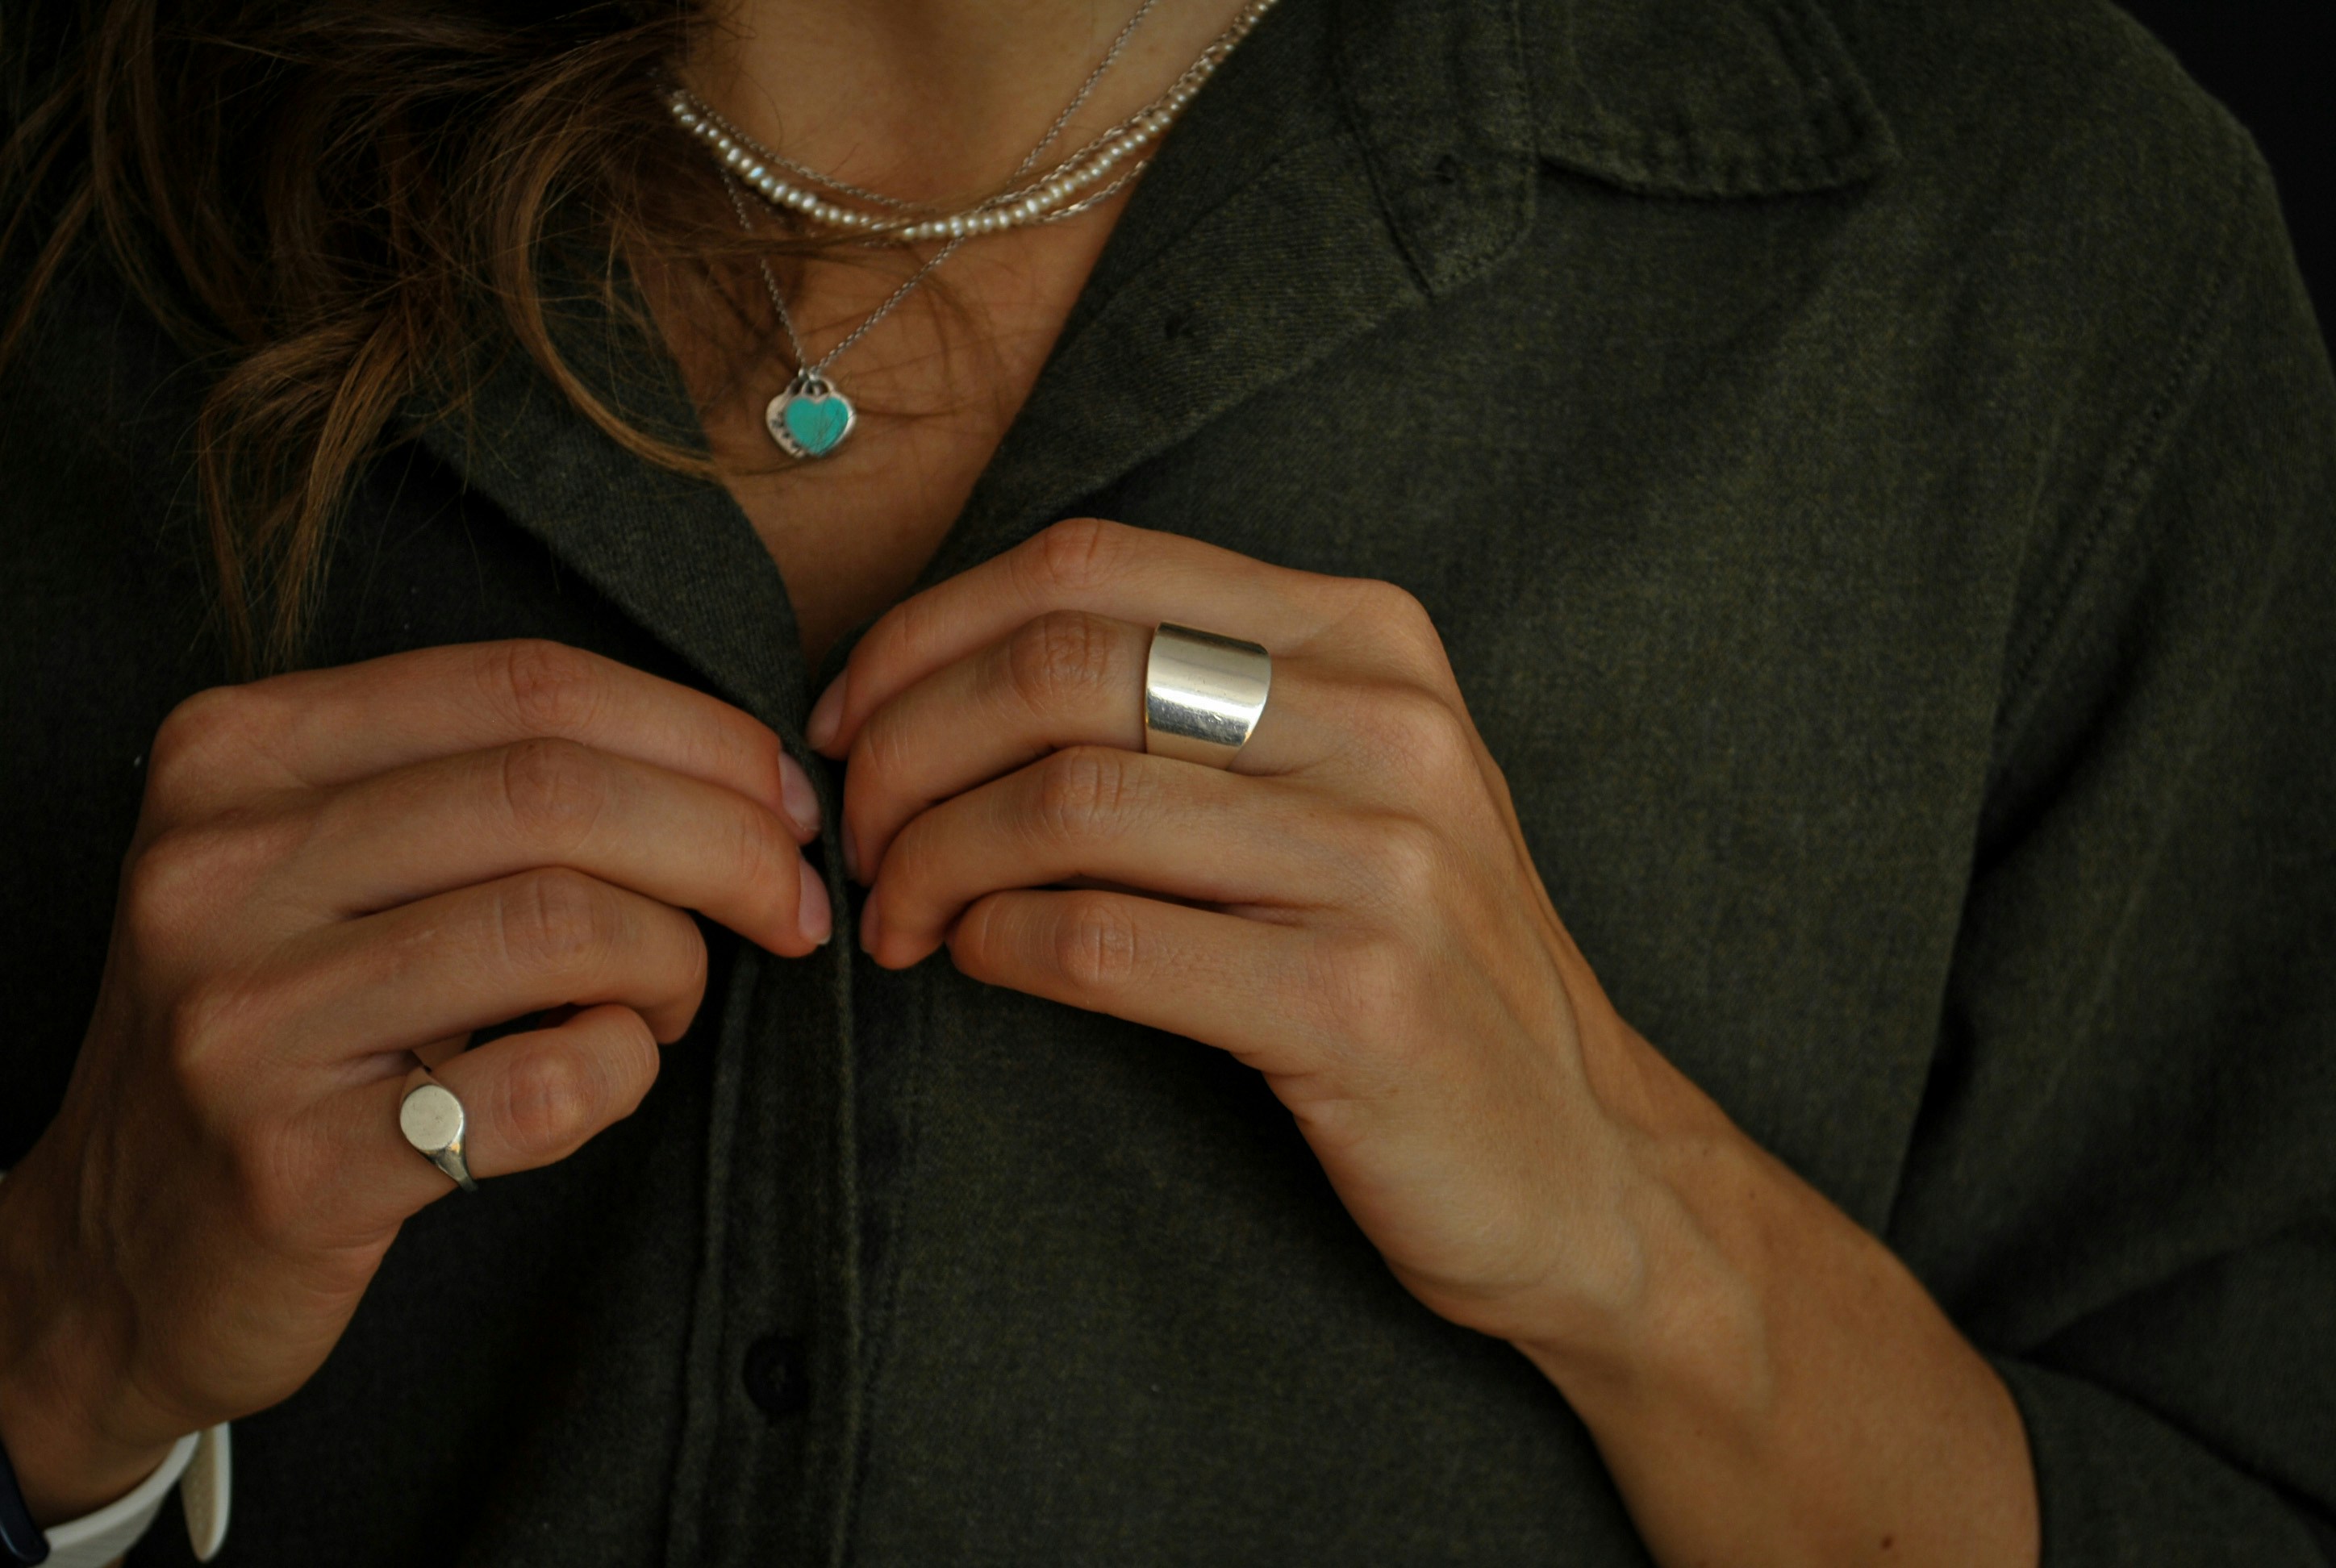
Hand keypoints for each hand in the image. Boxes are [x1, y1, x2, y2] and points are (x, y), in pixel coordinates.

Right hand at [0, 640, 828, 1523]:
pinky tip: (607, 1075)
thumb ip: (492, 787)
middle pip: (556, 792)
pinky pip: (547, 1086)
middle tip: (789, 905)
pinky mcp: (294, 1167)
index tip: (782, 798)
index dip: (695, 733)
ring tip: (668, 1001)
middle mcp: (219, 867)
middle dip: (726, 843)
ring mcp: (243, 1019)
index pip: (524, 684)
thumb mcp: (333, 864)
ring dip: (675, 963)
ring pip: (564, 926)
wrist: (123, 1250)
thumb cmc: (287, 1024)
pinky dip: (624, 1071)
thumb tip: (743, 776)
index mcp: (238, 752)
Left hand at [810, 520, 2038, 1566]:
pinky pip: (1108, 944)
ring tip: (896, 916)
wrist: (1587, 1164)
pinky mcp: (1361, 1000)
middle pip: (1064, 671)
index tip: (849, 716)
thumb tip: (937, 683)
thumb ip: (1192, 708)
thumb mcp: (1347, 785)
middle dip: (907, 749)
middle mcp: (1387, 723)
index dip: (929, 630)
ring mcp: (1386, 861)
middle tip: (854, 832)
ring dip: (933, 859)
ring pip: (1069, 802)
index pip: (1092, 569)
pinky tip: (973, 963)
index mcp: (1369, 638)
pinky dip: (999, 947)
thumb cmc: (1423, 965)